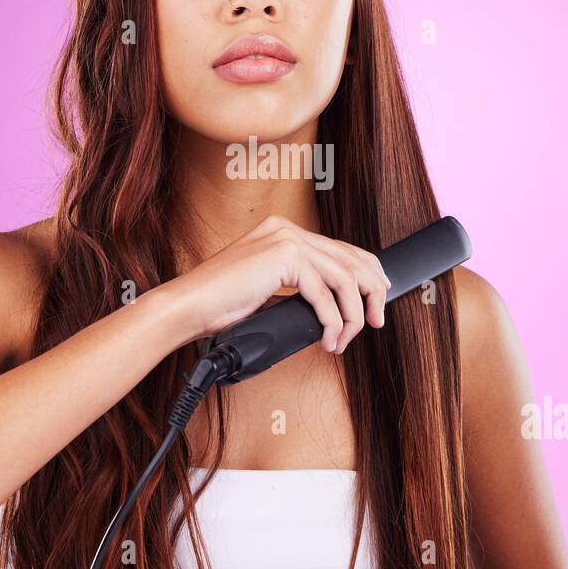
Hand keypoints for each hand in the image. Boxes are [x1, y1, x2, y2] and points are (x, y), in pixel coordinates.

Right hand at [160, 215, 391, 354]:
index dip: (368, 272)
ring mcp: (285, 239)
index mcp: (283, 231)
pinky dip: (332, 321)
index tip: (378, 297)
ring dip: (351, 315)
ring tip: (344, 339)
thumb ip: (297, 286)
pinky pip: (324, 294)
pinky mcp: (283, 256)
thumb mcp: (267, 289)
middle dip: (370, 294)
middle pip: (351, 259)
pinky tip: (329, 338)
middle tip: (375, 322)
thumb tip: (332, 305)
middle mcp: (287, 229)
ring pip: (344, 278)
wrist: (188, 306)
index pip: (341, 248)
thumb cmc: (220, 304)